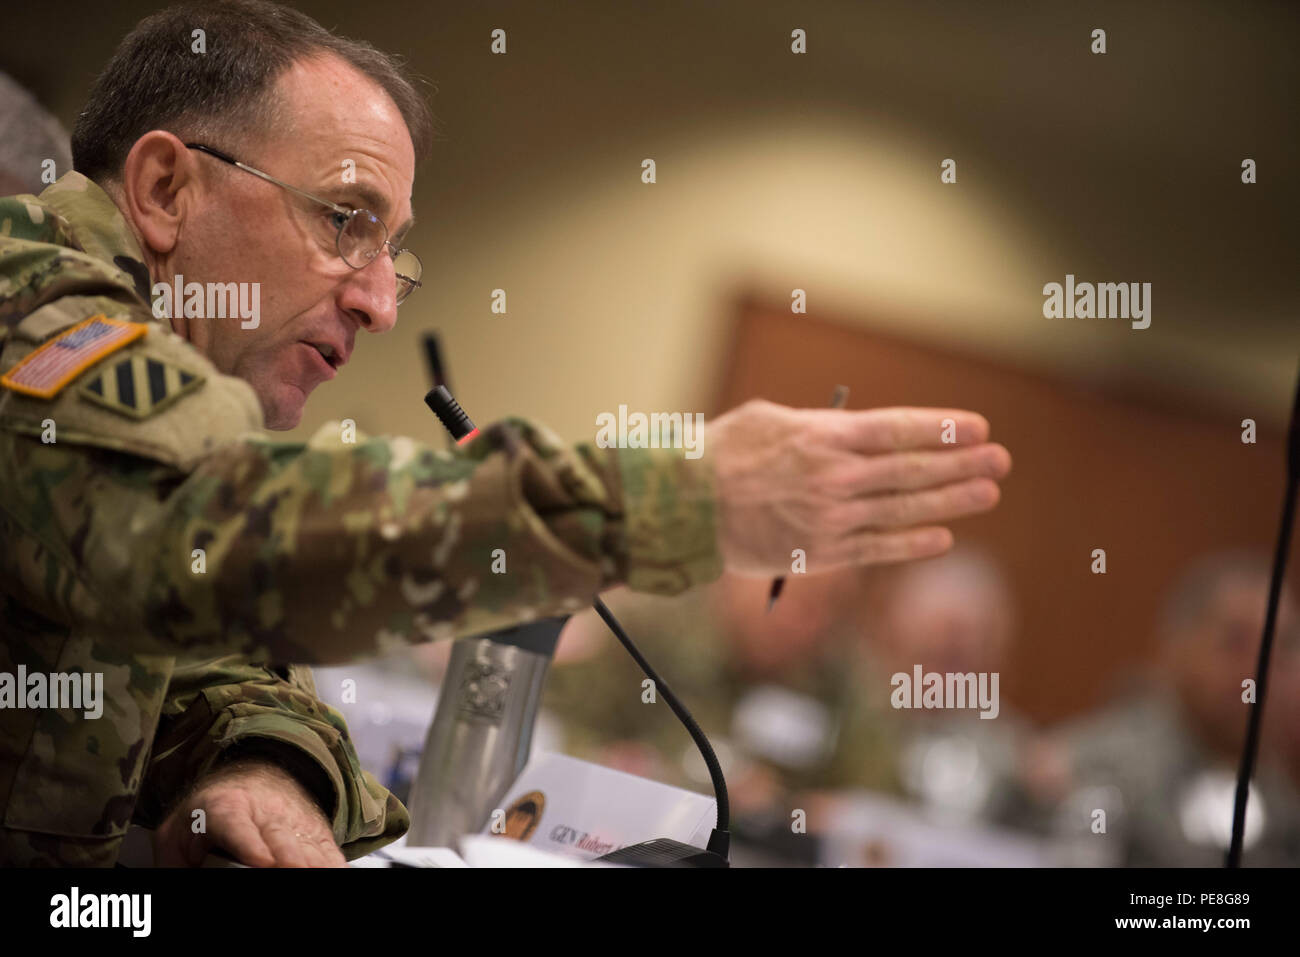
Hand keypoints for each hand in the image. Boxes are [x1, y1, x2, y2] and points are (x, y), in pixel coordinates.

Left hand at [153, 758, 345, 866]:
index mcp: (223, 807)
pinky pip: (328, 850)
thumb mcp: (176, 835)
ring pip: (308, 844)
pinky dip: (333, 863)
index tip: (262, 861)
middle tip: (291, 871)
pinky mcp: (315, 830)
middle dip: (289, 859)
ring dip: (314, 862)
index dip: (250, 844)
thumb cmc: (207, 815)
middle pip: (279, 837)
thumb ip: (174, 864)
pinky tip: (336, 872)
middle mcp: (265, 810)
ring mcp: (294, 819)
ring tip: (317, 875)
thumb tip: (181, 875)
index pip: (236, 824)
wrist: (251, 776)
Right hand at [708, 399, 1010, 575]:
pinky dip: (912, 543)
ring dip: (952, 501)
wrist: (684, 507)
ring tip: (988, 492)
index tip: (978, 428)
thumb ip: (819, 428)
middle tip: (1000, 460)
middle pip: (912, 470)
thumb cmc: (722, 454)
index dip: (943, 430)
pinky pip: (878, 548)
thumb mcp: (770, 420)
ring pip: (904, 509)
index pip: (899, 430)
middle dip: (962, 464)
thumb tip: (856, 434)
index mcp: (824, 437)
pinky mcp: (821, 553)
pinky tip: (942, 537)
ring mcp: (832, 519)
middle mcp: (836, 478)